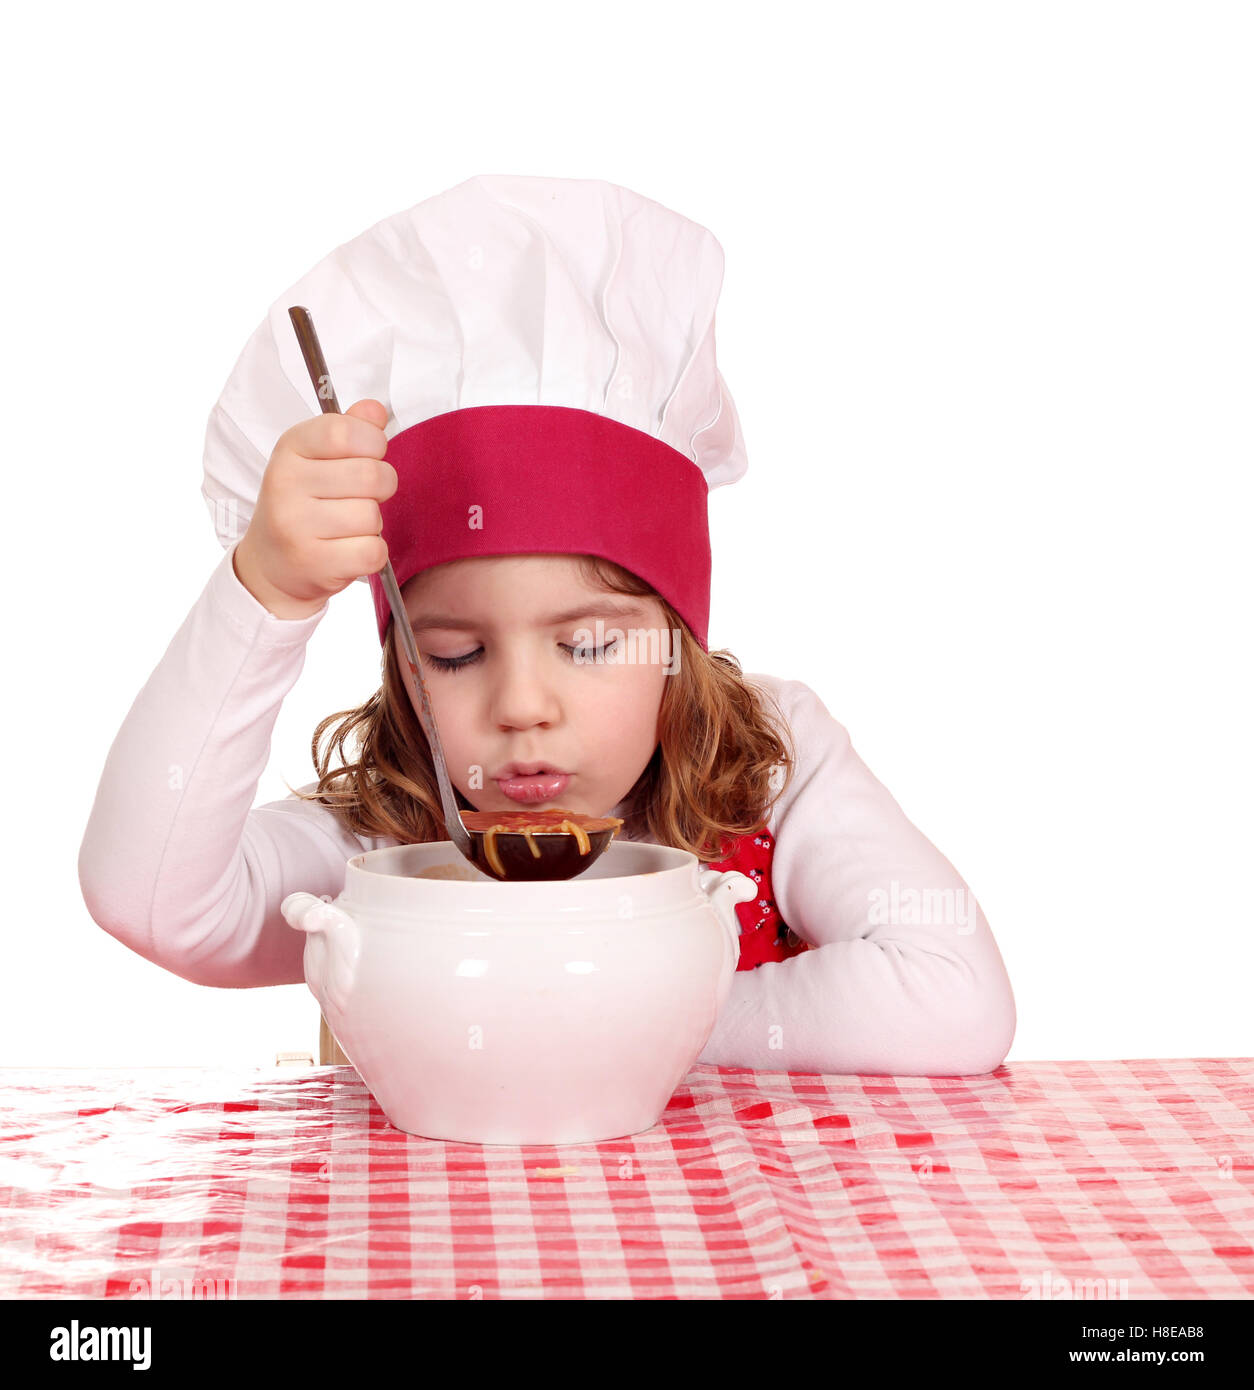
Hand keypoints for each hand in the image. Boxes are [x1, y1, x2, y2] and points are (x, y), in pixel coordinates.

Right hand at [232, 399, 397, 618]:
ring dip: (373, 523)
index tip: (371, 453)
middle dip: (381, 486)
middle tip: (363, 495)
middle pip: (370, 475)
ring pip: (372, 516)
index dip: (373, 442)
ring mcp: (296, 527)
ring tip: (349, 525)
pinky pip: (373, 551)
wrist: (271, 565)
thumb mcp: (315, 459)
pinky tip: (350, 549)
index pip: (343, 432)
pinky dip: (372, 552)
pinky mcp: (314, 563)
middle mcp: (285, 485)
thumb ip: (348, 430)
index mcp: (289, 450)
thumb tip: (375, 410)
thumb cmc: (302, 504)